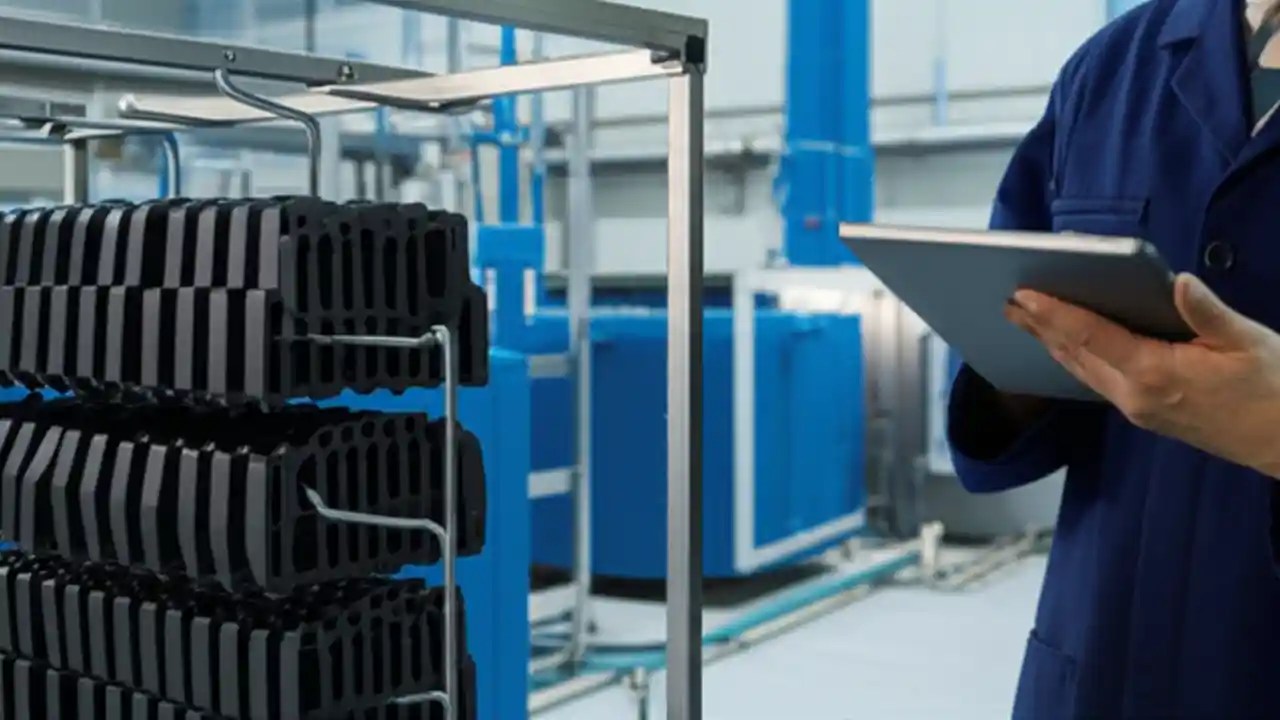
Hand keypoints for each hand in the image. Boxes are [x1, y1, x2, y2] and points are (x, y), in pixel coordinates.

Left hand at [1005, 273, 1279, 478]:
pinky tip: (1065, 344)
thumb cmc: (1274, 388)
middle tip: (1007, 300)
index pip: (1091, 336)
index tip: (1024, 294)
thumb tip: (1179, 282)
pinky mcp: (1145, 415)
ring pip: (1082, 370)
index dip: (1055, 313)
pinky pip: (1097, 381)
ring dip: (1051, 343)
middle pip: (1075, 354)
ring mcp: (1137, 409)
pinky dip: (1075, 358)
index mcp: (1156, 374)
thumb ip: (1207, 312)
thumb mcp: (1247, 341)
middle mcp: (1135, 396)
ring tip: (1023, 318)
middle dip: (1039, 326)